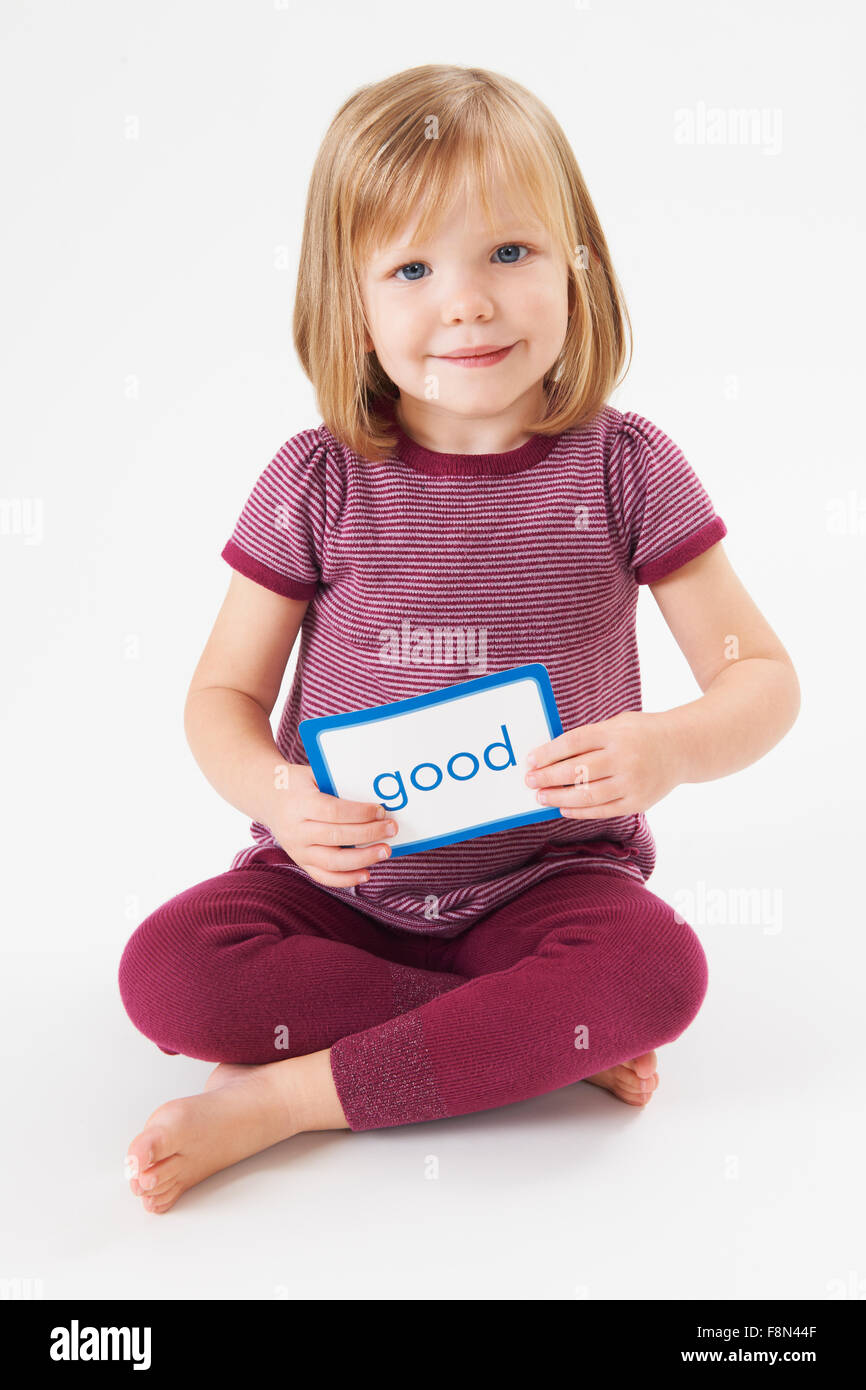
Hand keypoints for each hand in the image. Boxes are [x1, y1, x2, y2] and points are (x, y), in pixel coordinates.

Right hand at [269, 764, 398, 887]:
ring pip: (332, 861)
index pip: (333, 812)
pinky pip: (324, 876)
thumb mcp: (313, 774)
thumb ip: (338, 785)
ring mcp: (297, 850)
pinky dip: (346, 879)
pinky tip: (366, 873)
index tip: (381, 810)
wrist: (267, 797)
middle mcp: (296, 830)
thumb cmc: (297, 783)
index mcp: (299, 804)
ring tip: (385, 851)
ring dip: (363, 859)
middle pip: (336, 837)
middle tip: (391, 829)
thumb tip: (375, 795)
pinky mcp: (301, 862)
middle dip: (368, 834)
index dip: (359, 813)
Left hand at [524, 711, 680, 818]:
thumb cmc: (641, 734)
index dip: (549, 753)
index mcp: (616, 733)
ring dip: (559, 797)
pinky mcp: (639, 802)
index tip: (531, 760)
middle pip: (578, 770)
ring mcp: (633, 782)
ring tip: (541, 797)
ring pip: (588, 795)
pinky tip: (563, 807)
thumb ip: (589, 738)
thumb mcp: (617, 724)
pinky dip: (580, 811)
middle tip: (529, 781)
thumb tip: (551, 756)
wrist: (683, 747)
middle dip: (549, 777)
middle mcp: (625, 757)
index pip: (574, 743)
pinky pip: (603, 810)